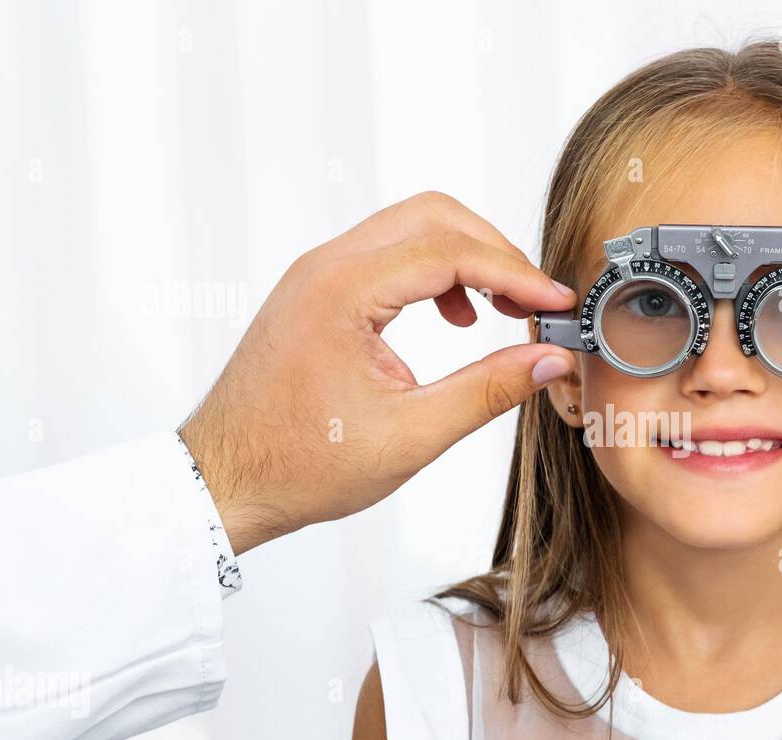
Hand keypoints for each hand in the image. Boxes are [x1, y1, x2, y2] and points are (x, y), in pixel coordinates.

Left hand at [177, 190, 575, 554]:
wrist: (225, 479)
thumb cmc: (298, 464)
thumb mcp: (410, 436)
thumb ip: (487, 391)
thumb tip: (548, 360)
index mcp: (342, 291)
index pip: (450, 252)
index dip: (515, 274)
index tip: (555, 303)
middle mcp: (326, 267)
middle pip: (434, 217)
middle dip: (495, 252)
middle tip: (534, 302)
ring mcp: (319, 275)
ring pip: (412, 229)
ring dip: (467, 259)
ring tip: (504, 311)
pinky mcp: (320, 292)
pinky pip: (389, 256)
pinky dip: (435, 273)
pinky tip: (458, 319)